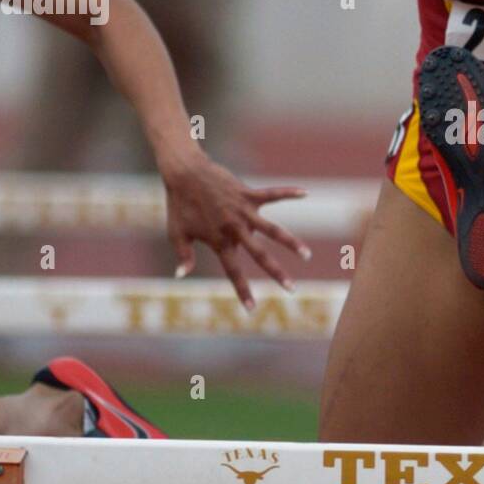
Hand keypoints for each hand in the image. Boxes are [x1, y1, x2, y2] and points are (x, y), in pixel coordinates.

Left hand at [162, 152, 310, 306]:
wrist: (184, 174)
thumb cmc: (179, 205)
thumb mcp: (176, 233)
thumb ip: (183, 255)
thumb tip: (182, 276)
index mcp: (219, 241)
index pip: (233, 271)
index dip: (242, 291)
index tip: (252, 309)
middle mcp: (234, 228)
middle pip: (259, 255)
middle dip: (276, 273)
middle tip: (292, 289)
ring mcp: (243, 211)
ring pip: (272, 230)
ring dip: (291, 242)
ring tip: (307, 255)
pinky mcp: (247, 194)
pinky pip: (272, 194)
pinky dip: (288, 192)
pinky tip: (306, 193)